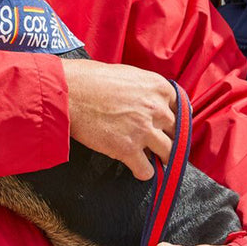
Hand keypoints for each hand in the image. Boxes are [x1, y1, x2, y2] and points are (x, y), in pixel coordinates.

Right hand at [63, 60, 175, 179]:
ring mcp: (144, 130)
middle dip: (166, 138)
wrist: (66, 92)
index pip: (181, 109)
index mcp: (158, 87)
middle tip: (154, 142)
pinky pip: (147, 170)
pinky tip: (134, 166)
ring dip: (159, 157)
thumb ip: (143, 89)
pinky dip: (142, 172)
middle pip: (177, 133)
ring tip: (147, 156)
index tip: (165, 126)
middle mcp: (156, 108)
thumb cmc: (89, 78)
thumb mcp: (126, 74)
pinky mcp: (128, 149)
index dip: (172, 120)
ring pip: (169, 153)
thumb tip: (146, 101)